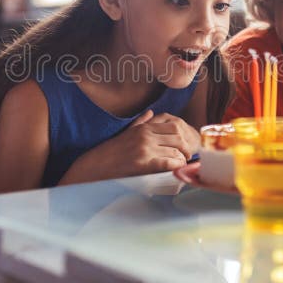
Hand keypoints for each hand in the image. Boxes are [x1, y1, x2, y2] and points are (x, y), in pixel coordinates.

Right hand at [66, 110, 198, 181]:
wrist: (95, 166)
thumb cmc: (110, 151)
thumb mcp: (125, 132)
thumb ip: (140, 122)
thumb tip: (150, 112)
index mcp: (144, 128)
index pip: (174, 126)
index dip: (183, 136)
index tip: (185, 146)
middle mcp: (146, 135)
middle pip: (178, 137)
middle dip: (186, 148)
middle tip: (187, 156)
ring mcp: (144, 148)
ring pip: (176, 150)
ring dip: (182, 158)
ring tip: (181, 164)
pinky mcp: (142, 163)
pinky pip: (168, 162)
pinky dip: (175, 166)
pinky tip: (175, 170)